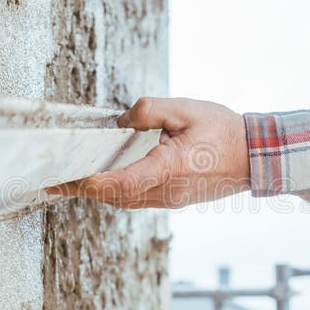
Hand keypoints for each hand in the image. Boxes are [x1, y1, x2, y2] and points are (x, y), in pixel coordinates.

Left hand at [47, 97, 250, 207]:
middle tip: (53, 181)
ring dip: (97, 192)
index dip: (87, 182)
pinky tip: (102, 179)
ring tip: (69, 182)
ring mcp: (170, 200)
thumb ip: (149, 110)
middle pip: (114, 196)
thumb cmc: (224, 131)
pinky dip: (115, 191)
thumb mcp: (186, 108)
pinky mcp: (173, 200)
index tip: (63, 178)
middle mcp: (166, 192)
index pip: (118, 183)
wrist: (256, 158)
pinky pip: (136, 199)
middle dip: (83, 189)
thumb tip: (121, 121)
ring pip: (124, 201)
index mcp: (168, 169)